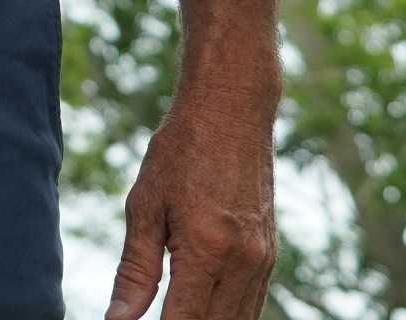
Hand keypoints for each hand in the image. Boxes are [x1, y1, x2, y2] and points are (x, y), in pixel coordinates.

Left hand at [104, 93, 276, 319]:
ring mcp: (263, 260)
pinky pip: (252, 305)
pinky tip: (202, 311)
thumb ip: (134, 271)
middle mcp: (243, 261)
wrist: (232, 107)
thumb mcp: (145, 205)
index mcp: (207, 249)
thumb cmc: (182, 149)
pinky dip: (228, 317)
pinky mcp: (271, 254)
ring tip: (175, 314)